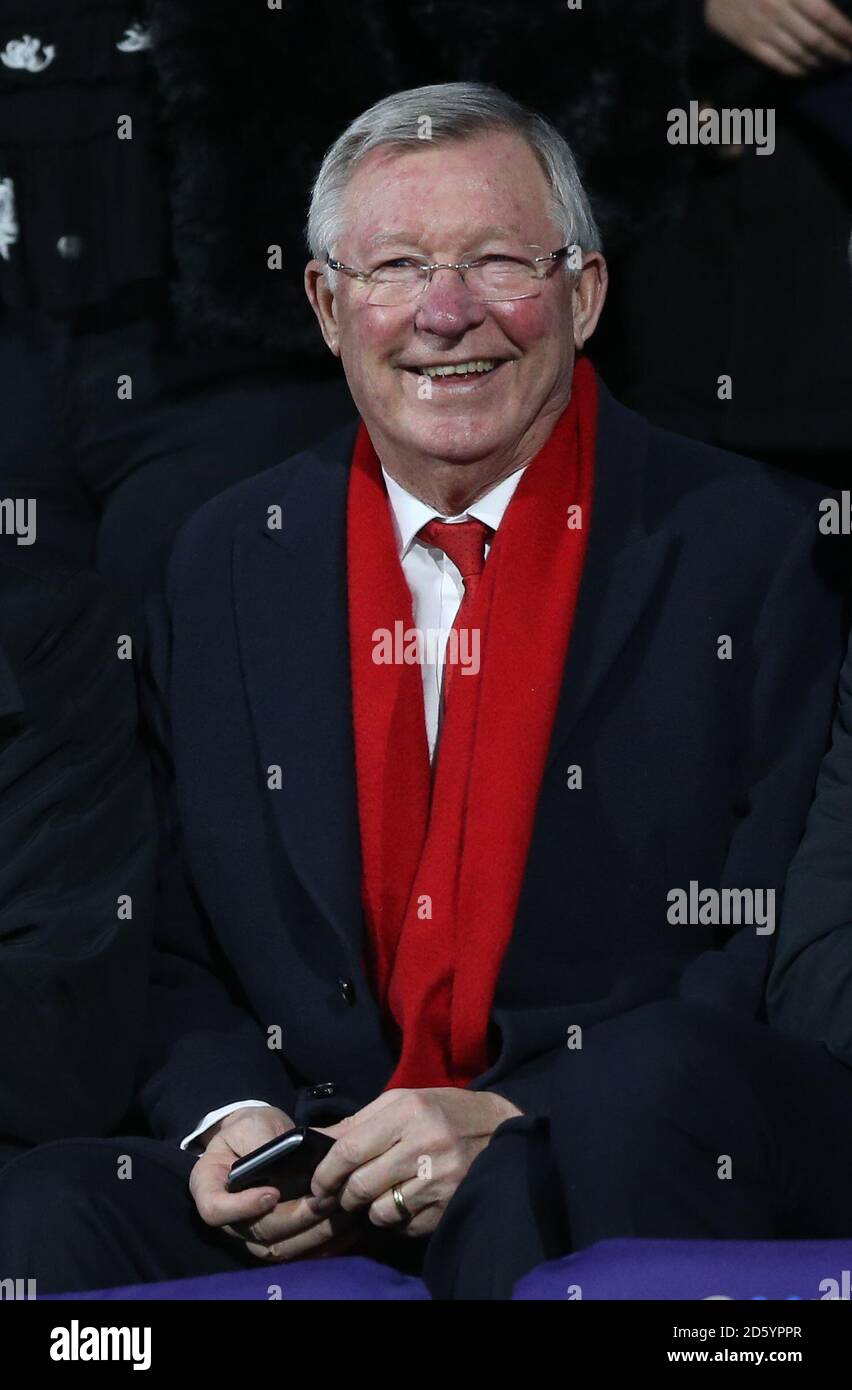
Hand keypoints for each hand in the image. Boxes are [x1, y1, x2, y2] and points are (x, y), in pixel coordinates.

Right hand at [189, 1106, 359, 1262]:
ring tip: (342, 1209)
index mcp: (209, 1186)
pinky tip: (347, 1228)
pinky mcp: (278, 1241)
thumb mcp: (250, 1125)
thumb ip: (259, 1142)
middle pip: (259, 1232)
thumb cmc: (251, 1130)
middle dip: (297, 1218)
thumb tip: (280, 1161)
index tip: (272, 1193)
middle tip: (326, 1199)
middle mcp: (229, 1218)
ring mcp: (252, 1234)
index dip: (242, 1208)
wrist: (260, 1140)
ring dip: (316, 1233)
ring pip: (282, 1249)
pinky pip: (300, 1255)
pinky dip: (325, 1245)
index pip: (214, 1210)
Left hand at [309, 1088, 523, 1238]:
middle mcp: (425, 1145)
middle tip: (341, 1195)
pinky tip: (404, 1201)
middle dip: (342, 1196)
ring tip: (378, 1195)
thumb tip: (315, 1140)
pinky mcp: (450, 1205)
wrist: (498, 1128)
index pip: (350, 1150)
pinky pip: (405, 1226)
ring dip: (370, 1210)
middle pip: (361, 1186)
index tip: (317, 1184)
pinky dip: (396, 1220)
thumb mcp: (402, 1101)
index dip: (325, 1173)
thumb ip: (358, 1122)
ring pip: (381, 1212)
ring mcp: (441, 1179)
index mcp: (408, 1112)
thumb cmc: (442, 1111)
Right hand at [705, 0, 851, 76]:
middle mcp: (776, 11)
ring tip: (834, 65)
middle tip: (849, 58)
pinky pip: (777, 63)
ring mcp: (761, 29)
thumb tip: (831, 9)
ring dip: (820, 64)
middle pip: (814, 40)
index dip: (843, 31)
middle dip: (836, 52)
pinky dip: (797, 70)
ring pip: (798, 55)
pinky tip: (810, 71)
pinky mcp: (749, 42)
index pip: (824, 16)